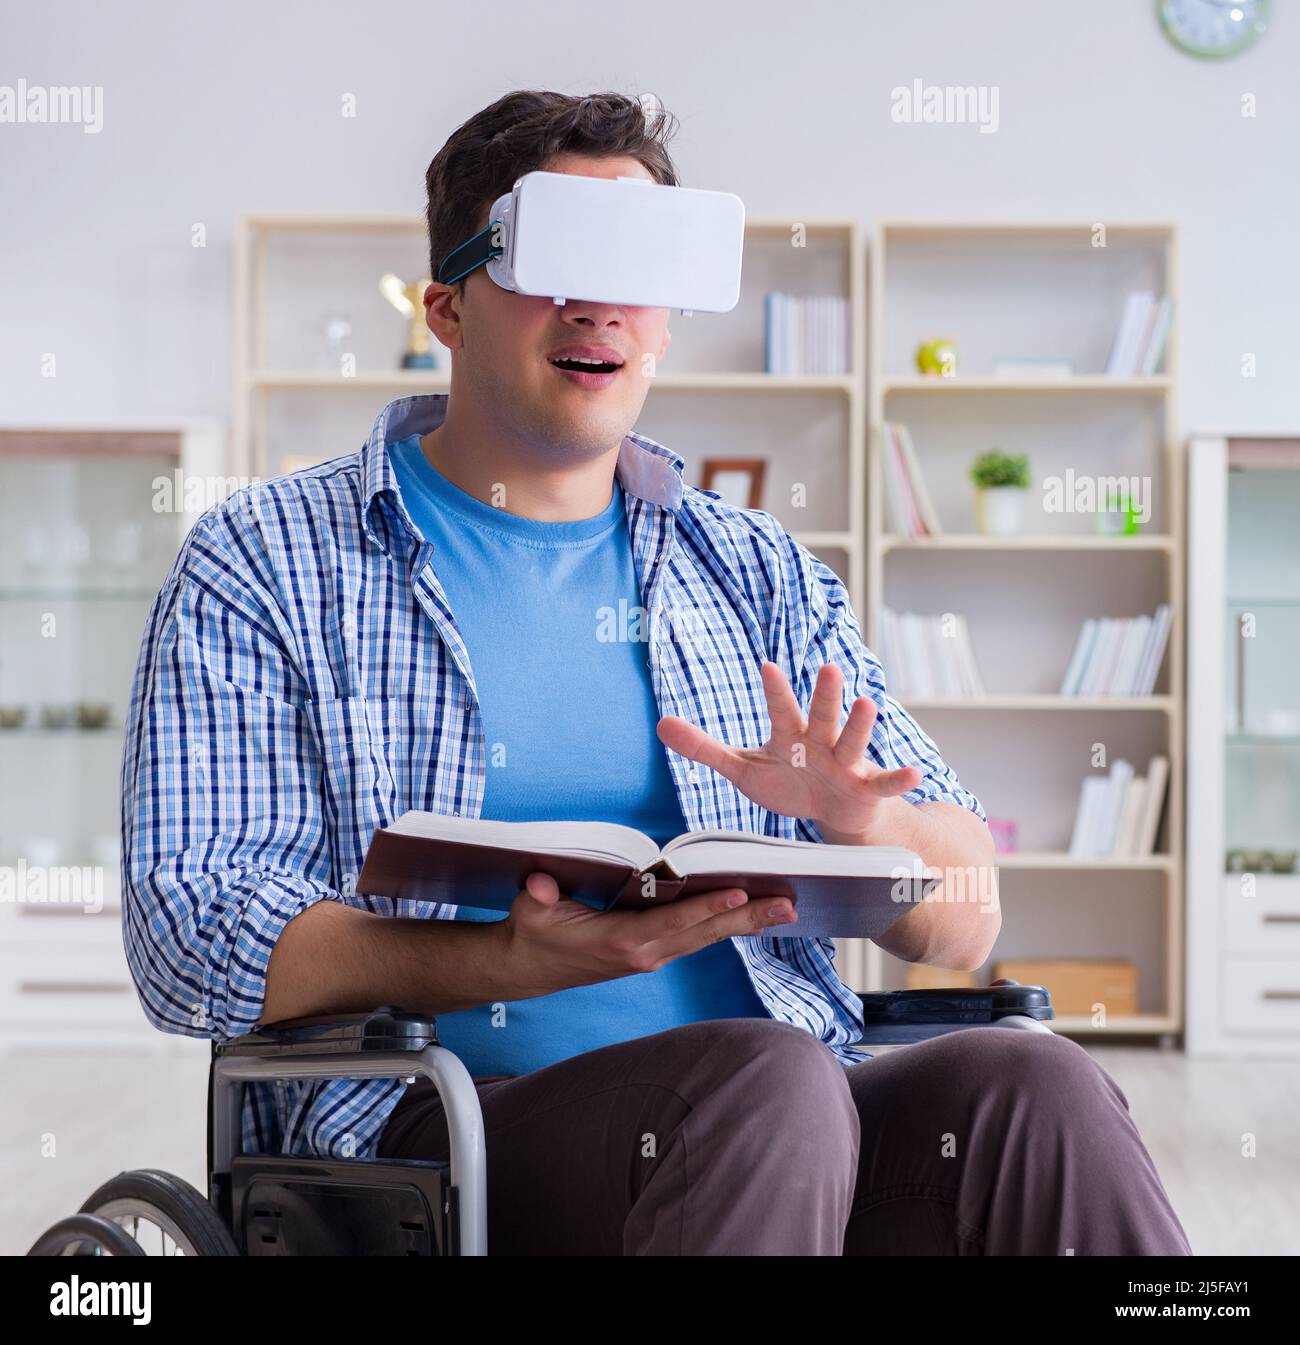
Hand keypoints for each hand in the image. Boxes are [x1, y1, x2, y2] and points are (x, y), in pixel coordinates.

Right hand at [497, 872, 797, 997]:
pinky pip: (696, 937)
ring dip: (746, 922)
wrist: (527, 967)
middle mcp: (645, 953)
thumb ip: (538, 896)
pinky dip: (726, 924)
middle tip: (788, 905)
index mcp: (621, 941)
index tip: (739, 894)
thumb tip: (541, 884)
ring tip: (785, 907)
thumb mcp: (530, 911)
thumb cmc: (533, 932)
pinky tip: (752, 914)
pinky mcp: (653, 952)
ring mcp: (652, 956)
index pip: (673, 922)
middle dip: (747, 917)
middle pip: (704, 932)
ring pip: (706, 937)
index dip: (706, 908)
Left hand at [655, 660, 919, 843]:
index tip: (768, 667)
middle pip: (822, 715)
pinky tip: (915, 772)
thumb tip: (661, 724)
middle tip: (828, 668)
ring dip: (861, 725)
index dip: (775, 692)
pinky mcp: (867, 788)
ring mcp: (847, 763)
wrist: (829, 812)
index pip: (781, 710)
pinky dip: (899, 777)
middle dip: (825, 695)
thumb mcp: (742, 768)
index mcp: (791, 735)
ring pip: (853, 741)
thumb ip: (705, 747)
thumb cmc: (787, 782)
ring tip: (868, 703)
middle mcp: (822, 742)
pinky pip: (885, 782)